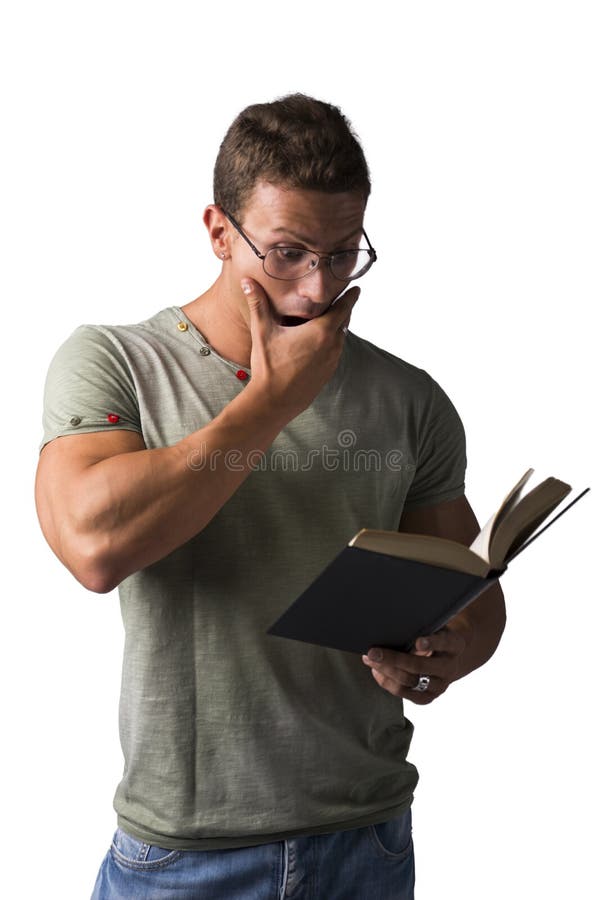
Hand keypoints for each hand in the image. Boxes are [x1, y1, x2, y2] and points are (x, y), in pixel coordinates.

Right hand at [241, 277, 359, 420]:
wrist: (274, 402)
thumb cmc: (269, 367)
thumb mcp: (263, 332)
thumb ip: (258, 304)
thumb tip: (247, 282)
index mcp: (321, 332)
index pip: (344, 308)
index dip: (350, 297)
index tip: (356, 288)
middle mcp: (332, 346)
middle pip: (344, 322)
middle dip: (344, 310)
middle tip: (342, 299)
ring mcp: (332, 362)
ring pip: (340, 338)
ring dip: (337, 328)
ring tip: (329, 319)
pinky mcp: (327, 374)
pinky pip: (334, 353)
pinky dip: (331, 344)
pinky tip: (319, 343)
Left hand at [361, 627, 467, 704]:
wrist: (448, 657)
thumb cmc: (434, 636)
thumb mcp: (434, 627)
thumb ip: (421, 626)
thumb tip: (391, 624)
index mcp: (454, 645)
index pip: (444, 642)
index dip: (431, 643)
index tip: (417, 641)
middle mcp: (449, 667)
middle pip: (419, 665)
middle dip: (393, 659)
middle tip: (373, 651)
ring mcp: (440, 685)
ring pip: (408, 681)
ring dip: (385, 670)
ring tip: (369, 659)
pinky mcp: (428, 697)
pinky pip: (403, 692)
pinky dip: (386, 682)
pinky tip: (376, 671)